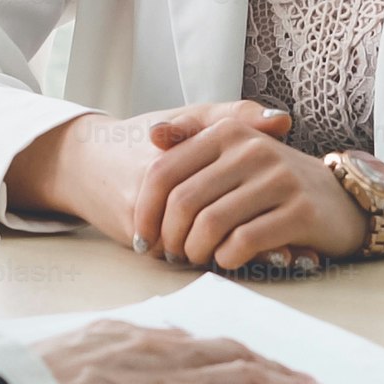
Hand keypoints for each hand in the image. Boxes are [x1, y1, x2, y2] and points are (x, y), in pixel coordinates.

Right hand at [7, 99, 299, 250]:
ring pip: (201, 247)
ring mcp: (146, 214)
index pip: (231, 185)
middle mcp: (161, 186)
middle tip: (296, 257)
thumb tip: (283, 119)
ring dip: (237, 258)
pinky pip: (180, 256)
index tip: (298, 228)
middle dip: (258, 244)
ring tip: (279, 266)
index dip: (266, 210)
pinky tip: (242, 268)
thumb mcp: (191, 118)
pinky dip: (210, 263)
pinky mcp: (135, 234)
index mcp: (181, 153)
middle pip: (220, 225)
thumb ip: (235, 116)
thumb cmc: (147, 139)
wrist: (85, 162)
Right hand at [35, 320, 351, 383]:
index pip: (186, 341)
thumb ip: (72, 368)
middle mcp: (167, 355)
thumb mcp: (46, 365)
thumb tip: (64, 378)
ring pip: (261, 381)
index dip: (219, 352)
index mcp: (127, 338)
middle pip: (233, 354)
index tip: (232, 359)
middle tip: (297, 377)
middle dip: (270, 365)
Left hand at [129, 102, 366, 269]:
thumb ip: (193, 140)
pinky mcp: (300, 211)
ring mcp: (279, 179)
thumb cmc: (275, 182)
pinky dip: (227, 258)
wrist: (342, 201)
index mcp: (228, 132)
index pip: (164, 172)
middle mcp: (252, 149)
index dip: (145, 211)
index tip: (142, 238)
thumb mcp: (235, 151)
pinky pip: (244, 241)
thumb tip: (153, 135)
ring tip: (198, 257)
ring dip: (196, 251)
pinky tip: (227, 259)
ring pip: (210, 224)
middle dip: (169, 237)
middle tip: (172, 254)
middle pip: (183, 202)